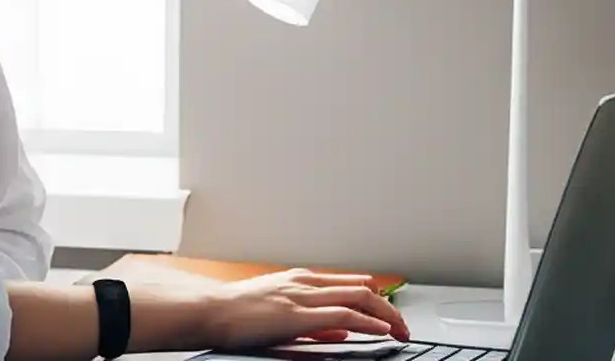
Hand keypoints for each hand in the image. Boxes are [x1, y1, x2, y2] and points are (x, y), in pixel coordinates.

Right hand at [200, 268, 409, 350]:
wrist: (212, 310)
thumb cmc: (237, 312)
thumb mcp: (280, 312)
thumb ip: (313, 323)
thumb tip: (340, 335)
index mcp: (300, 279)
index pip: (349, 283)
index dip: (375, 297)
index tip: (390, 312)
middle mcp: (305, 282)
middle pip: (360, 289)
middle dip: (387, 307)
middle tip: (403, 325)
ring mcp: (302, 296)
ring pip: (357, 299)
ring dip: (384, 314)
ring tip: (400, 329)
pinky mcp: (298, 315)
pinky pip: (342, 317)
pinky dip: (366, 323)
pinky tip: (380, 330)